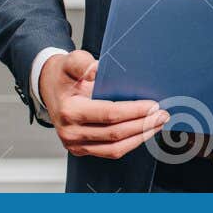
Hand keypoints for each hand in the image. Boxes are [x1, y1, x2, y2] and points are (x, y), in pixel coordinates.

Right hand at [39, 49, 167, 158]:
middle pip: (114, 134)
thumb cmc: (64, 74)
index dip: (134, 111)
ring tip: (158, 124)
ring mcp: (75, 144)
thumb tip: (96, 69)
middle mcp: (70, 132)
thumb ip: (83, 63)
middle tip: (163, 114)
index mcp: (69, 111)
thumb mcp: (71, 61)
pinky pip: (109, 151)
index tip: (154, 104)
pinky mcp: (81, 149)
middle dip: (143, 125)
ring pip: (114, 148)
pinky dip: (129, 143)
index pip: (108, 114)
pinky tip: (143, 132)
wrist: (49, 88)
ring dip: (140, 138)